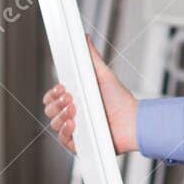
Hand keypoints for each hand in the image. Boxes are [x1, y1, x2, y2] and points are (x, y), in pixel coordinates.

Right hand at [42, 38, 137, 154]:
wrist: (133, 121)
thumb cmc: (121, 100)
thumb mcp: (103, 75)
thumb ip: (92, 57)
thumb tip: (85, 38)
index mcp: (75, 100)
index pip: (53, 97)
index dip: (53, 93)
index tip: (62, 87)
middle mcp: (73, 116)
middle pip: (50, 111)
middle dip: (56, 103)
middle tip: (71, 98)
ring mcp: (76, 131)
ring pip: (54, 125)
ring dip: (61, 116)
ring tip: (75, 109)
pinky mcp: (81, 146)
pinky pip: (64, 141)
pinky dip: (66, 132)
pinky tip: (74, 124)